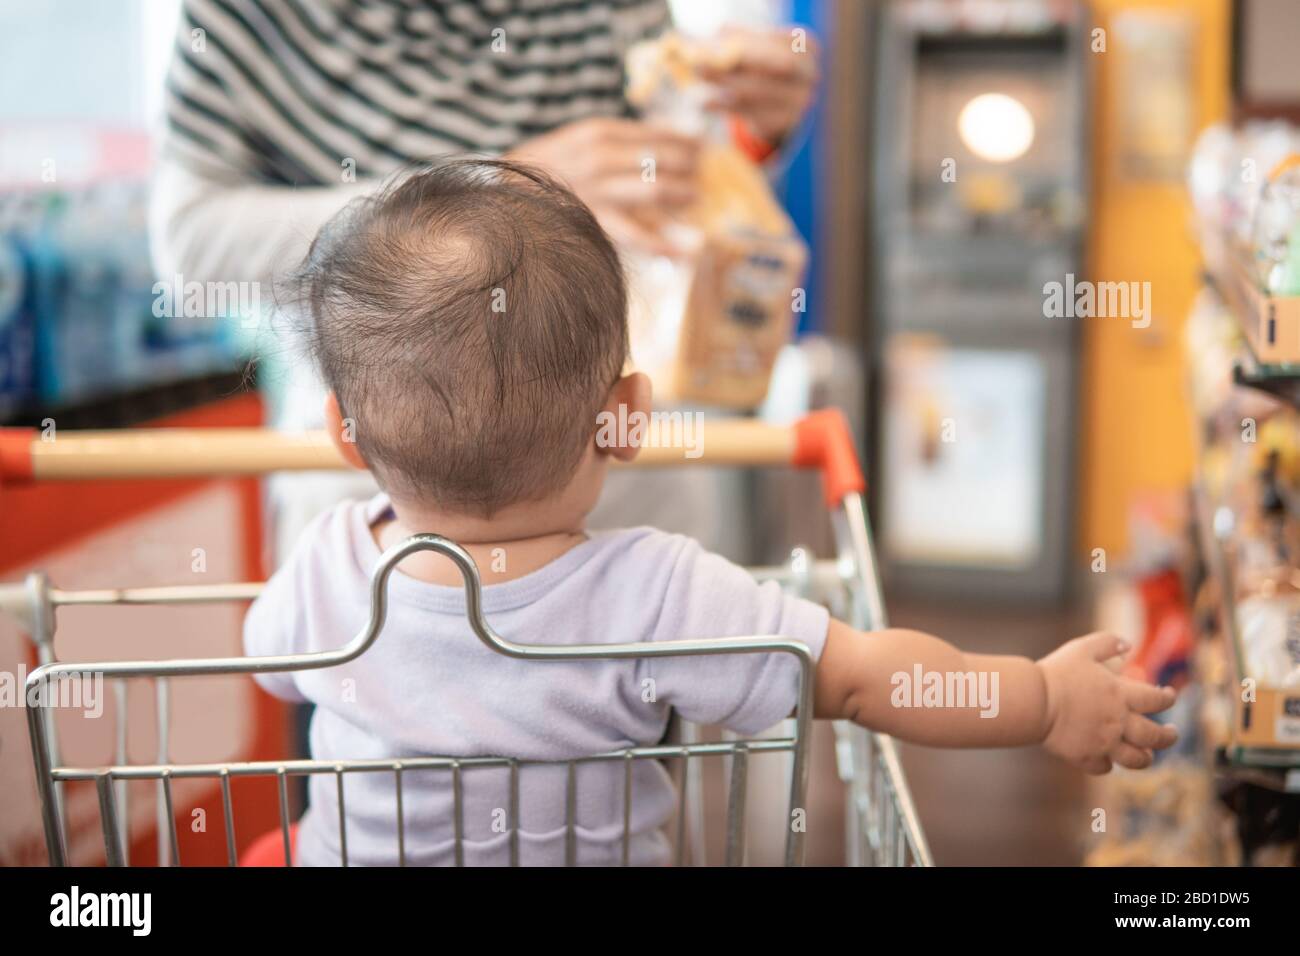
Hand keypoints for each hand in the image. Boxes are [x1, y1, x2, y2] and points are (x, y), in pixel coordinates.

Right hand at [506, 117, 699, 254]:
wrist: (503, 192)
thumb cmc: (546, 166)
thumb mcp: (578, 138)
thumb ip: (616, 140)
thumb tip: (664, 142)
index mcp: (598, 133)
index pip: (655, 134)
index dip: (684, 140)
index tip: (700, 144)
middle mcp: (600, 160)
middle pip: (661, 161)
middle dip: (688, 166)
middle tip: (702, 171)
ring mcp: (599, 193)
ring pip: (656, 193)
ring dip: (682, 193)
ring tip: (695, 196)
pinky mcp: (594, 223)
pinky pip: (638, 236)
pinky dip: (664, 245)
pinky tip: (686, 249)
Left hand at [698, 26, 819, 147]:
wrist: (780, 112)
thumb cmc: (765, 70)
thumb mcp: (758, 50)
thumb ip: (742, 39)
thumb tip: (722, 32)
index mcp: (807, 47)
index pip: (778, 39)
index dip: (750, 38)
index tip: (720, 33)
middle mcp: (809, 74)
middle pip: (773, 65)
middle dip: (738, 59)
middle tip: (704, 57)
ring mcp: (800, 101)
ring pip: (758, 91)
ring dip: (724, 83)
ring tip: (700, 74)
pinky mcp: (784, 123)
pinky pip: (751, 114)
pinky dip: (725, 107)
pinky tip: (705, 103)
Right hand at [1037, 632, 1178, 774]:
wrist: (1034, 702)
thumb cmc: (1057, 673)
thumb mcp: (1082, 649)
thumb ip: (1107, 643)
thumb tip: (1127, 644)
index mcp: (1121, 695)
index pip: (1157, 700)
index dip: (1167, 698)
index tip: (1169, 696)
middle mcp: (1118, 722)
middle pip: (1156, 735)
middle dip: (1169, 736)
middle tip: (1172, 734)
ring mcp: (1104, 742)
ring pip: (1136, 759)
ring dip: (1145, 758)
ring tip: (1148, 755)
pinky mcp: (1085, 757)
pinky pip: (1104, 767)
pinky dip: (1108, 764)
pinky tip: (1107, 759)